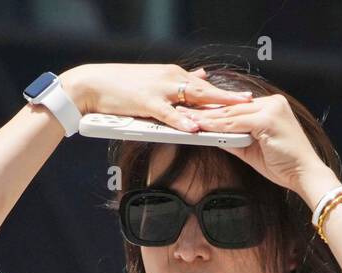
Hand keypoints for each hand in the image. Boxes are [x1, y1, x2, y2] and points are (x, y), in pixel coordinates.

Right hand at [59, 63, 253, 132]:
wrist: (91, 84)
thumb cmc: (119, 86)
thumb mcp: (153, 80)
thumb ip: (178, 82)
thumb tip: (200, 77)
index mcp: (173, 75)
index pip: (204, 86)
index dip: (225, 94)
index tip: (245, 99)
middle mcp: (170, 78)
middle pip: (205, 90)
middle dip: (228, 98)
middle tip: (250, 103)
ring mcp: (159, 89)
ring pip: (191, 99)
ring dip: (212, 108)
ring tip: (232, 115)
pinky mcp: (145, 101)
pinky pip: (169, 113)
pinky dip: (183, 120)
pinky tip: (196, 128)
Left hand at [177, 94, 327, 193]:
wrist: (304, 174)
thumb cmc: (283, 165)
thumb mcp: (253, 149)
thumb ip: (234, 139)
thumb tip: (212, 135)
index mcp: (270, 106)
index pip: (235, 107)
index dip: (213, 111)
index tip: (193, 112)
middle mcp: (272, 103)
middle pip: (231, 107)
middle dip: (205, 111)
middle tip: (181, 111)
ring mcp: (271, 109)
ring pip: (231, 113)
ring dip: (207, 117)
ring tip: (186, 119)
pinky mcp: (269, 118)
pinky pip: (237, 121)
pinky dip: (218, 125)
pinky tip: (202, 127)